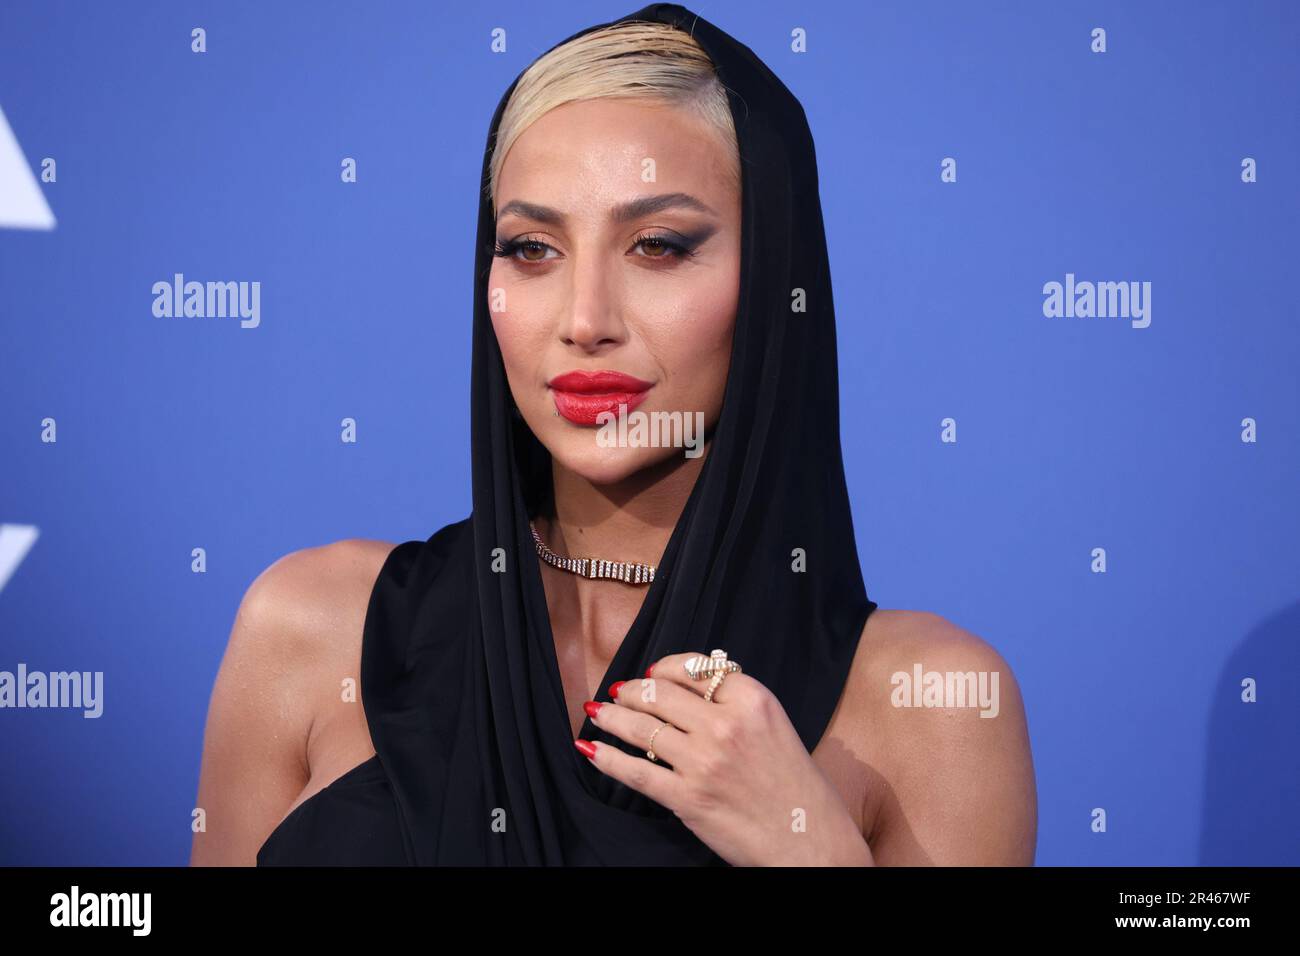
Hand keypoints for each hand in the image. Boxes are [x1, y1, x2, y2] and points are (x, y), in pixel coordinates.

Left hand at [575, 651, 874, 865]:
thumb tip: (689, 680)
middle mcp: (726, 724)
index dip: (662, 668)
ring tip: (597, 712)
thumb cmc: (796, 785)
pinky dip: (606, 759)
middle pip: (659, 694)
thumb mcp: (775, 724)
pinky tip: (591, 750)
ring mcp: (703, 761)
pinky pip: (634, 771)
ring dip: (611, 716)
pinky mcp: (687, 797)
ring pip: (641, 727)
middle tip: (617, 691)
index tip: (650, 673)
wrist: (809, 840)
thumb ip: (737, 701)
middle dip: (630, 690)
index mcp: (753, 699)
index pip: (693, 668)